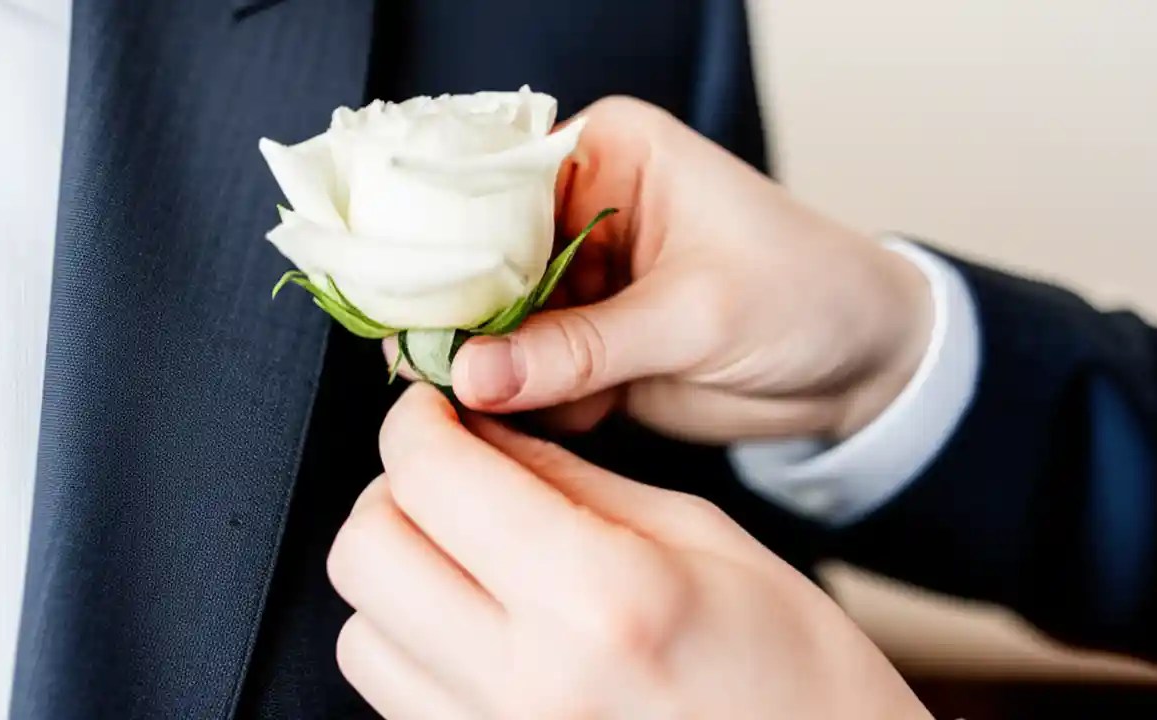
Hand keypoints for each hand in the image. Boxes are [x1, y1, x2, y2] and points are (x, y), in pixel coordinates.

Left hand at [328, 385, 930, 718]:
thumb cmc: (795, 669)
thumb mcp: (701, 536)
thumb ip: (569, 482)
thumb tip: (476, 437)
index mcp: (603, 600)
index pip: (434, 479)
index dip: (415, 423)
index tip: (432, 410)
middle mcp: (531, 685)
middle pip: (366, 554)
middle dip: (395, 489)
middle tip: (447, 471)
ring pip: (360, 634)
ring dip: (397, 574)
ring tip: (465, 555)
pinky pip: (395, 696)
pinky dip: (413, 641)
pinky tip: (477, 620)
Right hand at [449, 97, 934, 441]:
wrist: (862, 369)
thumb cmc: (809, 295)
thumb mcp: (695, 314)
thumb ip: (582, 346)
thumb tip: (475, 372)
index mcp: (605, 154)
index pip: (493, 191)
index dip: (447, 247)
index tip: (410, 306)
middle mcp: (580, 210)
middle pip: (480, 263)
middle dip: (464, 322)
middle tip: (442, 374)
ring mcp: (578, 282)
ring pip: (495, 328)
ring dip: (495, 375)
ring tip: (509, 407)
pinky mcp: (587, 346)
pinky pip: (527, 377)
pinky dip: (532, 406)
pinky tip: (575, 416)